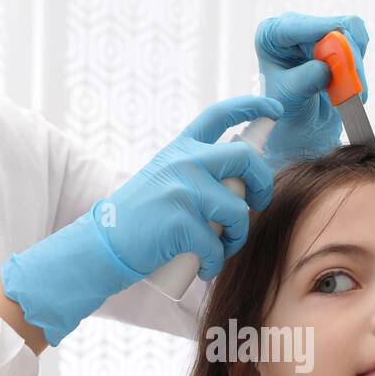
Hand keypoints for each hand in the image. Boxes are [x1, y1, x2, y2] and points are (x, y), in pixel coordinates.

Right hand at [0, 94, 283, 345]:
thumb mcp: (164, 181)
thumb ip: (196, 173)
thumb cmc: (138, 220)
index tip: (274, 110)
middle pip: (246, 159)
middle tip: (258, 204)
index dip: (251, 106)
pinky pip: (217, 246)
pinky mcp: (181, 222)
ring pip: (237, 211)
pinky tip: (204, 269)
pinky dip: (214, 263)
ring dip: (237, 236)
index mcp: (180, 149)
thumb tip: (241, 181)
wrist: (100, 247)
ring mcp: (182, 190)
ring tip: (222, 248)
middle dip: (263, 183)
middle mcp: (183, 162)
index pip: (219, 114)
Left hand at [254, 12, 369, 170]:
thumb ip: (306, 80)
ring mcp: (317, 30)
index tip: (341, 39)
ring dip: (355, 66)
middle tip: (353, 89)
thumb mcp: (290, 97)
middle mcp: (294, 25)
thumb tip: (326, 68)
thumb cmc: (285, 110)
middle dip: (346, 57)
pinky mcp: (337, 38)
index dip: (321, 30)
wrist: (300, 124)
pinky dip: (358, 66)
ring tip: (351, 94)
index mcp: (271, 34)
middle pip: (332, 27)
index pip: (297, 25)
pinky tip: (350, 86)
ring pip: (351, 33)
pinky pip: (358, 42)